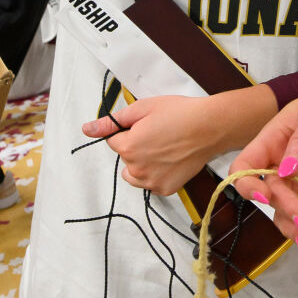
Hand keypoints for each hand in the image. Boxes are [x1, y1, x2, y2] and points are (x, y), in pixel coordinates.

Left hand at [80, 95, 235, 195]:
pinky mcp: (165, 189)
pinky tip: (171, 159)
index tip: (146, 125)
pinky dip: (157, 173)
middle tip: (159, 133)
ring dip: (143, 163)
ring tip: (164, 148)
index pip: (113, 141)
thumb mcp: (142, 109)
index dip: (129, 131)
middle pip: (125, 157)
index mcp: (128, 147)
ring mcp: (151, 182)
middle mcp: (136, 169)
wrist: (210, 127)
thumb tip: (87, 129)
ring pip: (135, 173)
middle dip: (136, 146)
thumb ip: (111, 122)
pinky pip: (151, 182)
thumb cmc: (180, 114)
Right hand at [229, 70, 297, 240]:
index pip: (243, 168)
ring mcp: (297, 184)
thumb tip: (286, 168)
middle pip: (267, 196)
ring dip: (293, 227)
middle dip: (284, 208)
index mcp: (271, 142)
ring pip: (283, 213)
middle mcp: (279, 167)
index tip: (265, 194)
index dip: (246, 184)